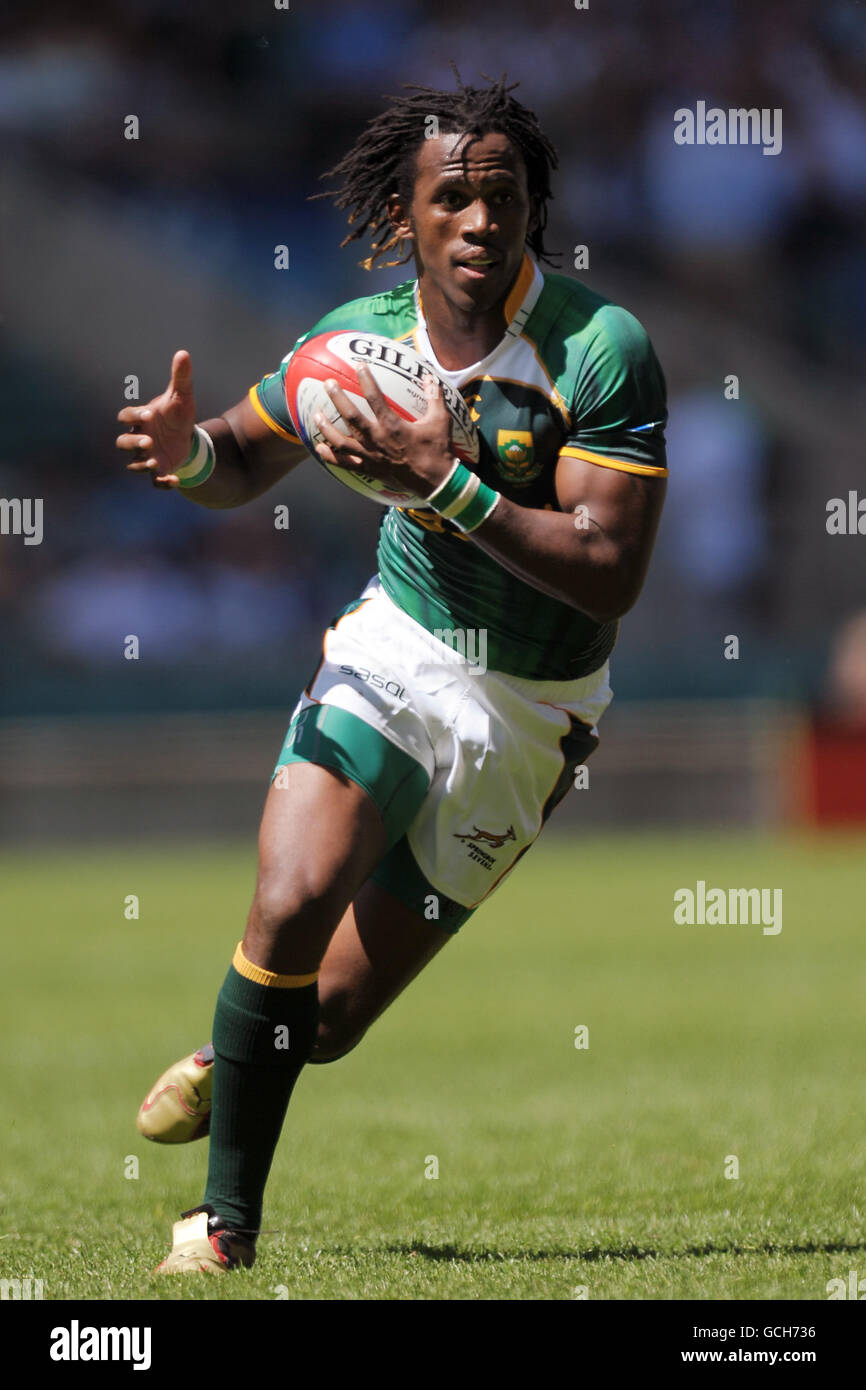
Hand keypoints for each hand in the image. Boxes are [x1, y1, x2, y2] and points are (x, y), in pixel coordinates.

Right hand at [116, 350, 196, 488]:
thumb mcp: (182, 396)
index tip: (148, 414)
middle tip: (149, 443)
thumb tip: (183, 353)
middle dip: (132, 443)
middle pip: (123, 443)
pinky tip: (175, 481)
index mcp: (141, 419)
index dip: (132, 416)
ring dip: (141, 465)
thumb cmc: (178, 413)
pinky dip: (162, 482)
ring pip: (134, 464)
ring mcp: (147, 456)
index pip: (125, 416)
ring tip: (154, 463)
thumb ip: (181, 378)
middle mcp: (139, 438)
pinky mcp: (159, 470)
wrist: (188, 435)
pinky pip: (154, 481)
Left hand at [314, 366, 454, 498]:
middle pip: (352, 416)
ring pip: (342, 442)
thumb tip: (430, 377)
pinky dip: (331, 457)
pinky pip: (345, 463)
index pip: (375, 398)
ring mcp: (371, 456)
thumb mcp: (440, 421)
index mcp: (393, 426)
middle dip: (338, 398)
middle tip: (328, 384)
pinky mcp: (370, 469)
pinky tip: (319, 448)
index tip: (358, 365)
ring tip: (316, 414)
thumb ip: (434, 397)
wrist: (436, 482)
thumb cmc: (437, 450)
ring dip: (327, 428)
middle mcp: (378, 440)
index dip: (366, 379)